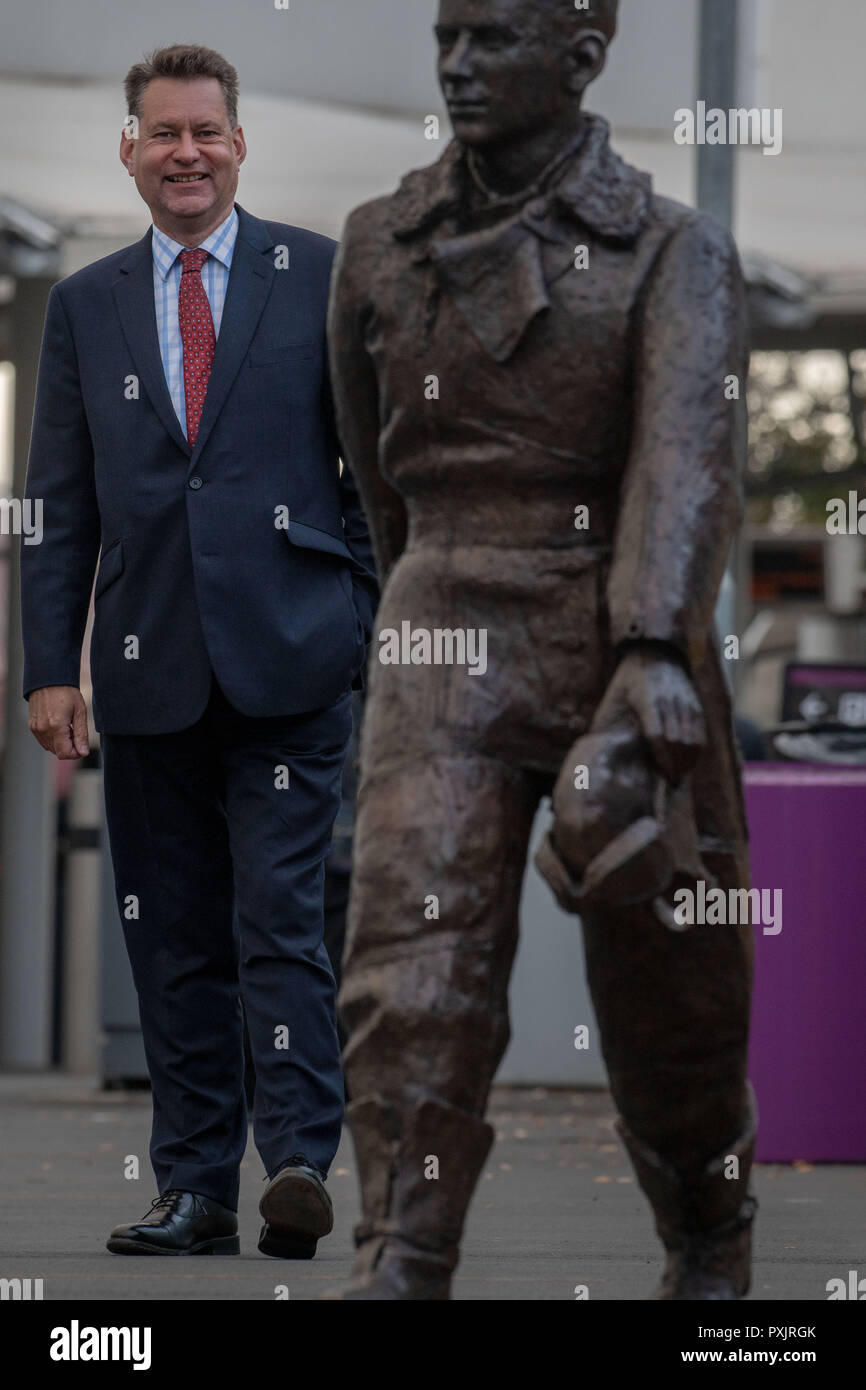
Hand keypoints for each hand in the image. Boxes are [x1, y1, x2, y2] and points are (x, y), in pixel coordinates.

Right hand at [28, 686, 89, 759]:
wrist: (49, 679)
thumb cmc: (67, 693)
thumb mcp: (80, 712)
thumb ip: (81, 734)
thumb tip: (83, 752)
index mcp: (56, 726)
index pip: (64, 754)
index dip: (75, 753)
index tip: (82, 744)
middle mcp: (43, 729)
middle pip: (57, 752)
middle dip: (69, 747)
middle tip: (75, 731)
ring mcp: (35, 728)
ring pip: (50, 747)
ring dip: (61, 743)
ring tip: (67, 727)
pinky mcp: (32, 726)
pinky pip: (43, 740)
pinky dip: (53, 738)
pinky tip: (59, 726)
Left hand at [599, 646, 704, 784]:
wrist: (655, 654)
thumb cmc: (628, 681)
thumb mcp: (614, 696)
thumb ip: (608, 722)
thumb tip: (597, 752)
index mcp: (645, 697)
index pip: (657, 733)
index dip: (661, 758)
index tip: (661, 776)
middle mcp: (669, 699)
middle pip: (677, 740)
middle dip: (674, 765)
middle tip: (669, 783)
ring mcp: (685, 702)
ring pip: (692, 739)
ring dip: (686, 762)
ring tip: (677, 777)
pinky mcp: (696, 705)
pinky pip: (701, 733)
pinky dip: (696, 752)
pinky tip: (687, 764)